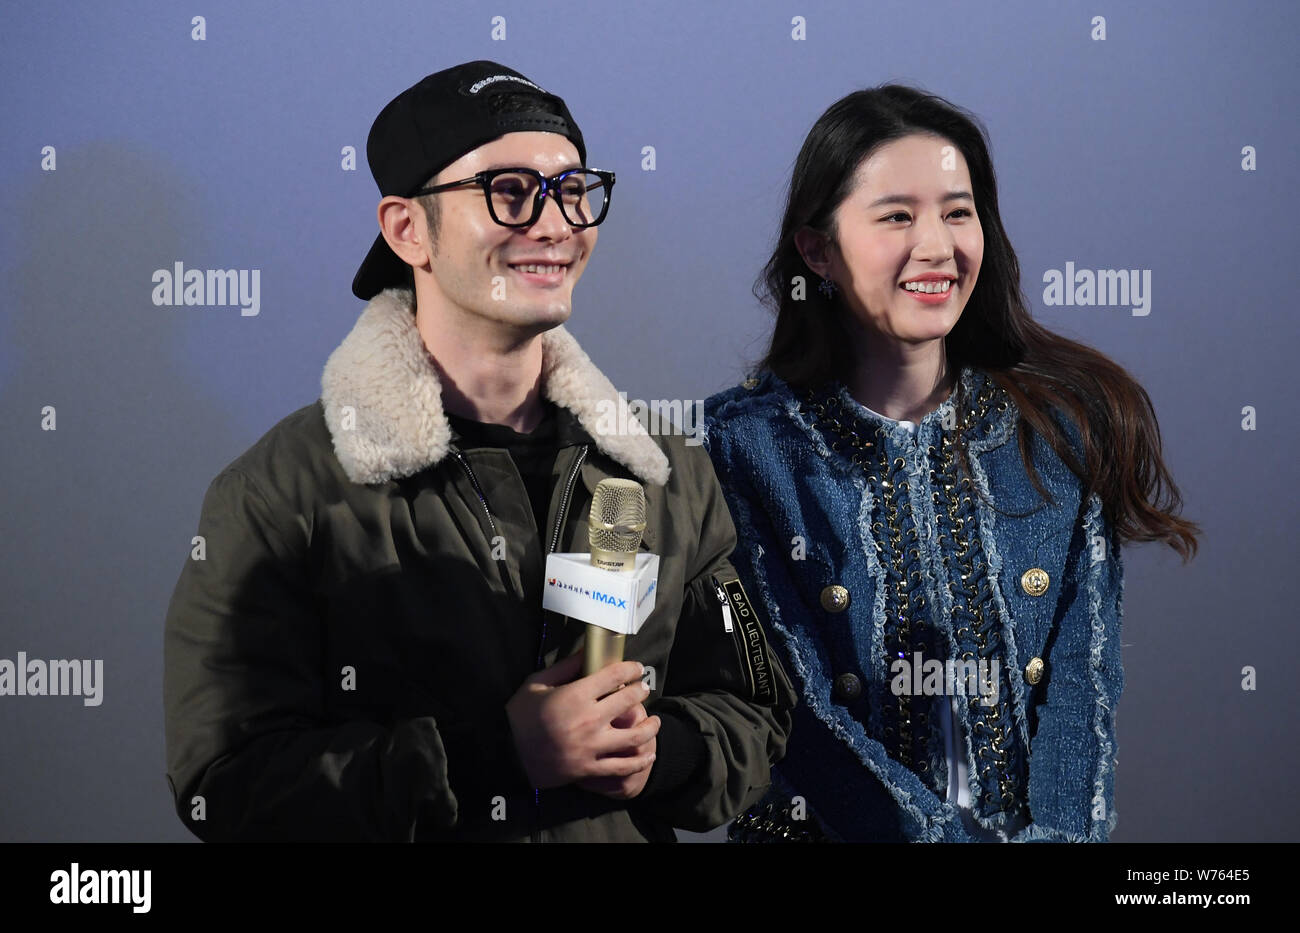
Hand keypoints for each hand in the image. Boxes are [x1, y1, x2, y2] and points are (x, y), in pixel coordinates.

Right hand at [505, 652, 660, 789]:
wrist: (506, 754)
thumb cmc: (519, 716)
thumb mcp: (536, 684)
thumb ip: (564, 667)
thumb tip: (587, 651)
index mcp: (574, 696)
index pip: (613, 676)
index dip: (631, 669)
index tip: (637, 668)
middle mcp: (588, 720)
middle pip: (628, 701)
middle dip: (641, 691)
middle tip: (644, 688)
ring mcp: (591, 747)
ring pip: (634, 736)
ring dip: (650, 726)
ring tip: (655, 721)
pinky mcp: (589, 768)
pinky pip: (622, 767)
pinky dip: (639, 761)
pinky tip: (649, 754)